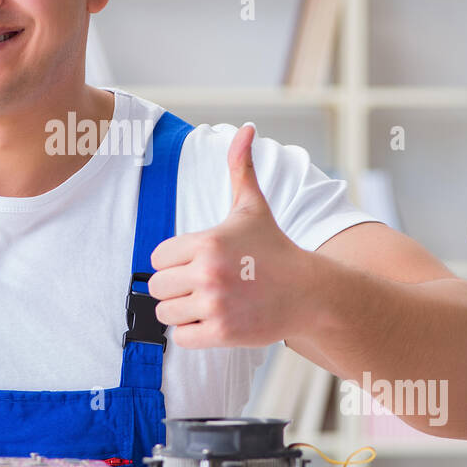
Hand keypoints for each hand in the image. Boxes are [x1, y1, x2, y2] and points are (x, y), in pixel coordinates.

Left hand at [148, 123, 310, 348]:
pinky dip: (193, 333)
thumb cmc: (275, 249)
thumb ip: (240, 167)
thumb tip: (246, 128)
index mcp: (207, 241)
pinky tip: (214, 321)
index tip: (198, 263)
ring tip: (209, 303)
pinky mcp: (222, 332)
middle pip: (157, 288)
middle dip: (175, 289)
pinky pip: (182, 338)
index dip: (174, 262)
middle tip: (202, 286)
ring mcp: (215, 304)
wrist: (310, 292)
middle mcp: (208, 273)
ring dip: (183, 312)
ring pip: (166, 314)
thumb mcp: (253, 207)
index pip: (158, 258)